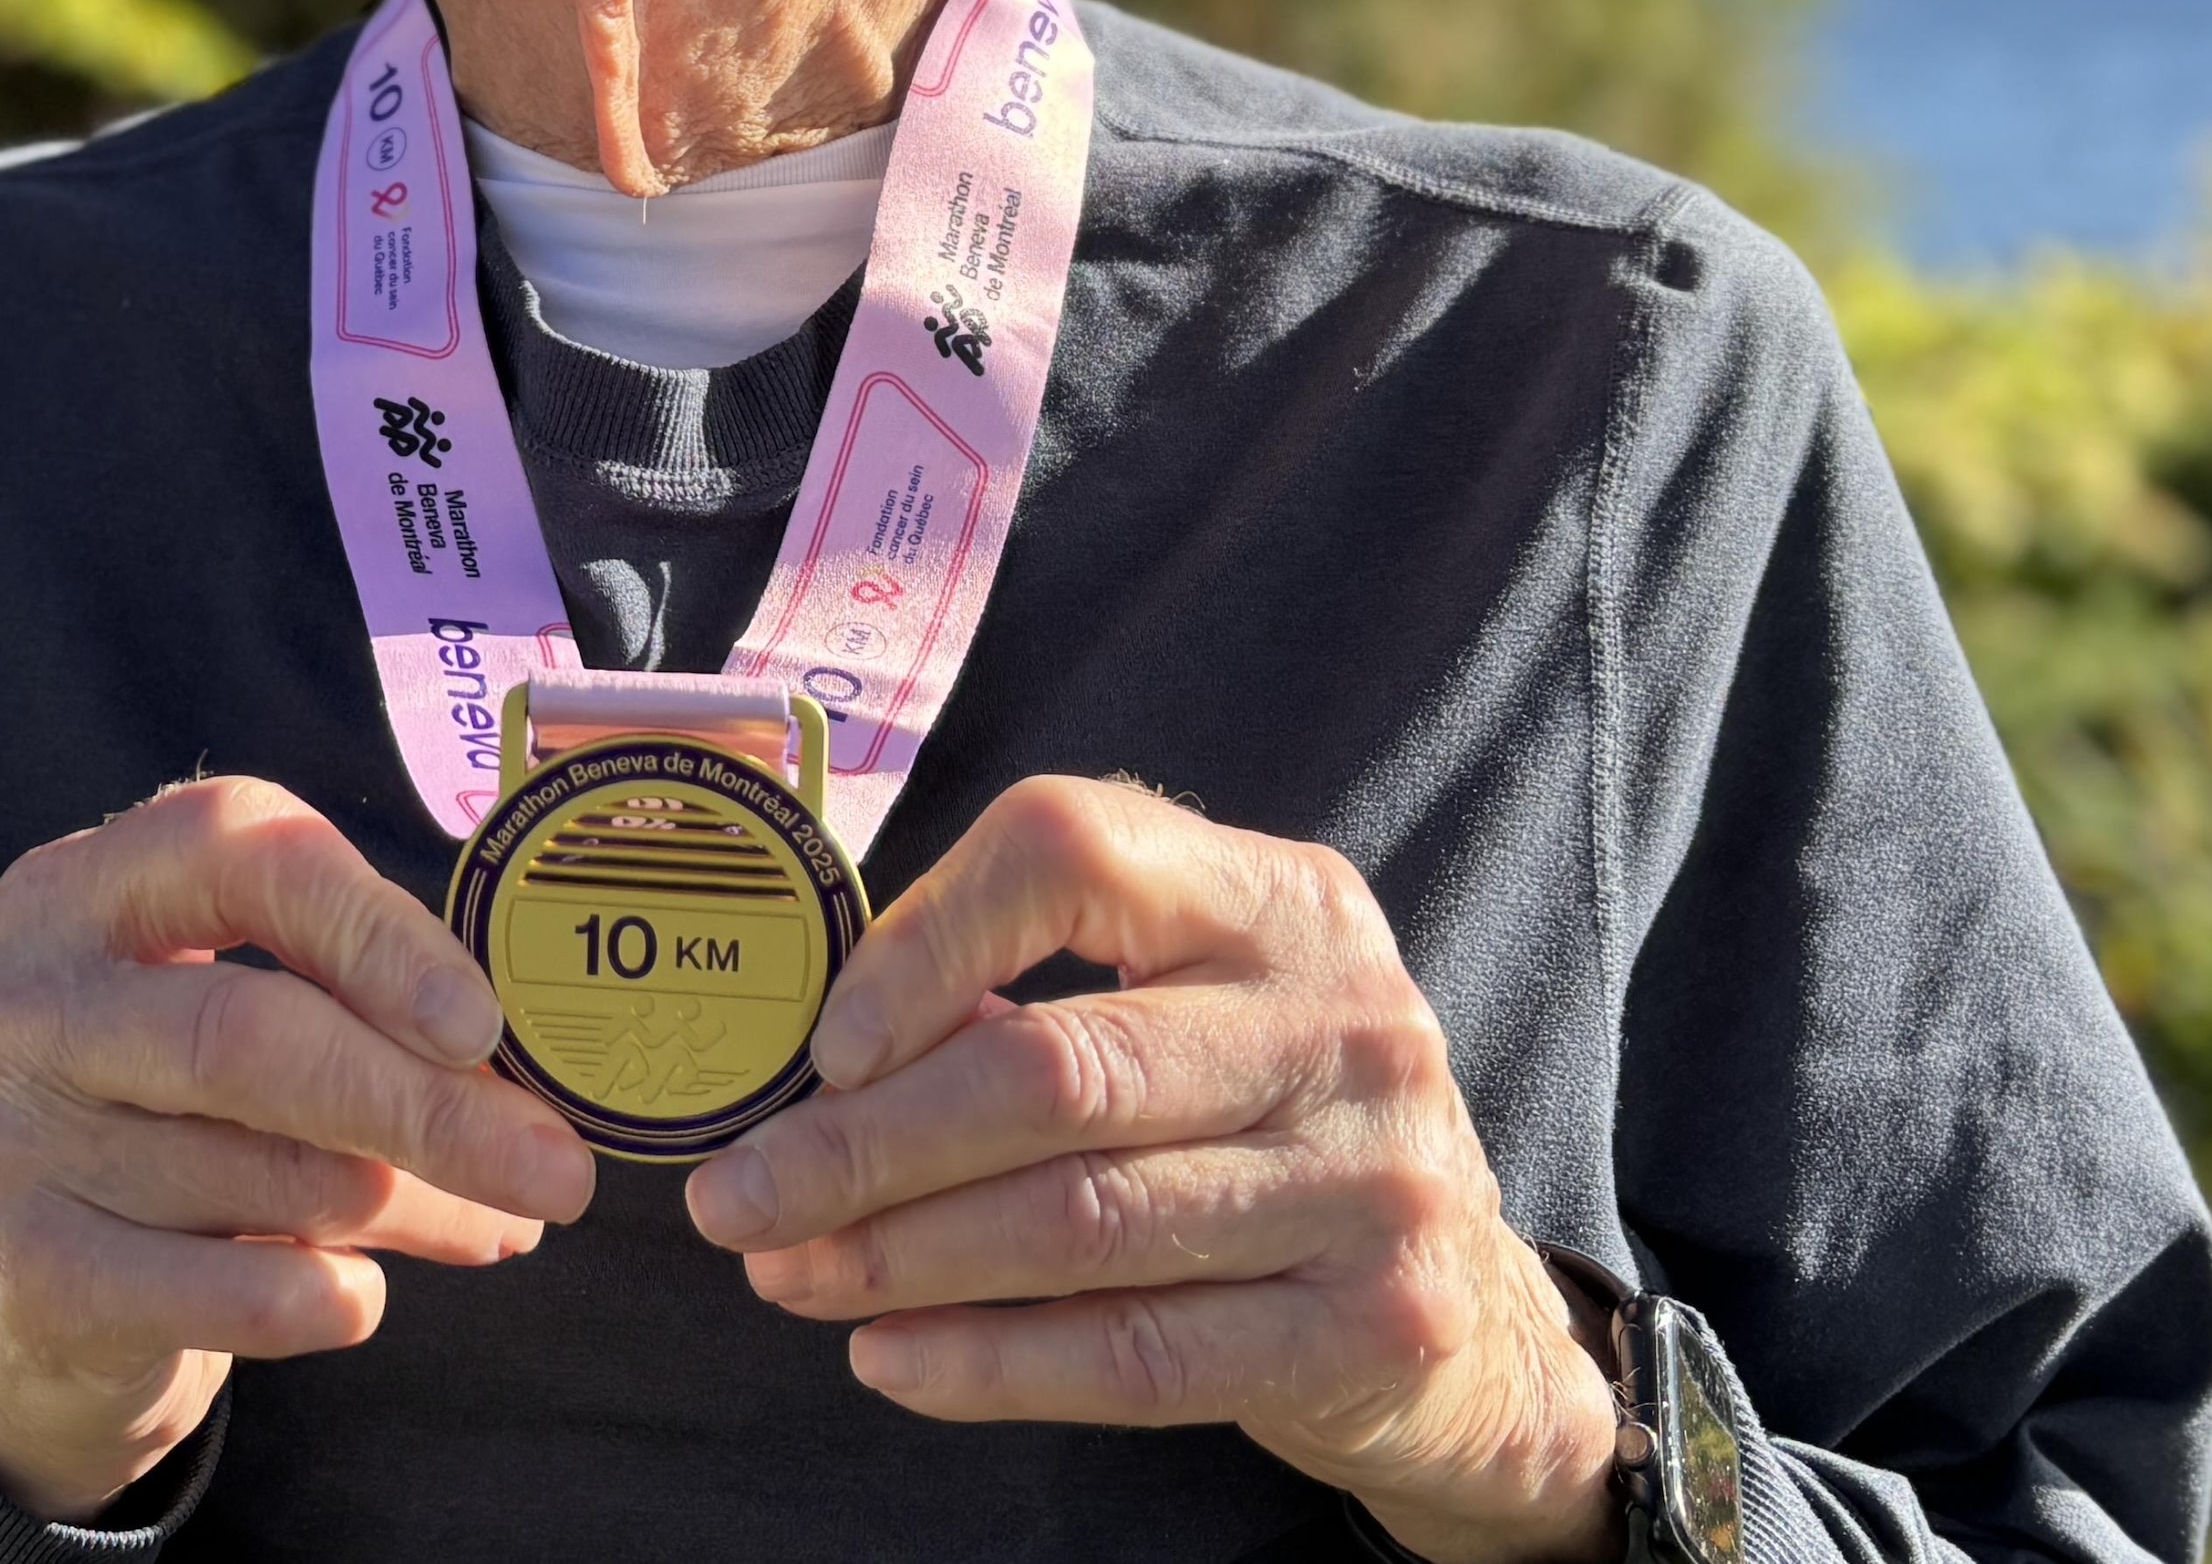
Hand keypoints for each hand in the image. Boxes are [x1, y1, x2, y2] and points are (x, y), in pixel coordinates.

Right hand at [0, 776, 598, 1520]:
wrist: (34, 1298)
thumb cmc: (172, 1120)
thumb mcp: (228, 1017)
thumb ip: (346, 1008)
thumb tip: (524, 1081)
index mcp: (80, 892)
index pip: (235, 855)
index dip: (374, 931)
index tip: (483, 1023)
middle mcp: (25, 1001)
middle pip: (248, 1033)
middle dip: (427, 1106)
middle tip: (556, 1169)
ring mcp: (10, 1140)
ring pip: (263, 1172)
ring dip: (411, 1209)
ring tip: (490, 1226)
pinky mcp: (29, 1275)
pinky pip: (225, 1294)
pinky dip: (323, 1299)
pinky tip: (361, 1296)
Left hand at [683, 777, 1619, 1563]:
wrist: (1475, 1324)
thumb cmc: (1268, 1133)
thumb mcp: (1190, 1014)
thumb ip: (1029, 1000)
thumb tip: (809, 1056)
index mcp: (1281, 901)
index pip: (1072, 847)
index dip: (923, 938)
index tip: (823, 1044)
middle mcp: (1344, 1022)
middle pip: (1053, 1069)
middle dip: (862, 1144)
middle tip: (737, 1196)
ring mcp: (1370, 1179)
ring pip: (1079, 1220)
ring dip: (898, 1257)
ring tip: (785, 1274)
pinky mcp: (1371, 1327)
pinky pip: (1135, 1353)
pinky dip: (987, 1363)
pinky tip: (887, 1357)